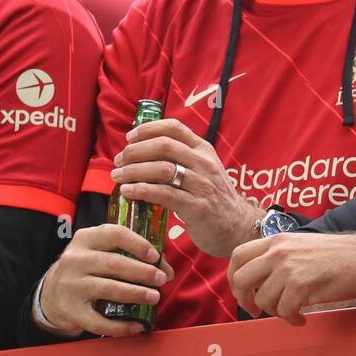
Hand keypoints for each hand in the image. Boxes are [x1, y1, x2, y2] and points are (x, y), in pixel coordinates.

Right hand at [36, 223, 173, 336]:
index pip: (114, 234)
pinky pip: (99, 321)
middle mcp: (75, 259)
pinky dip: (121, 326)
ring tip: (154, 297)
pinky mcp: (70, 310)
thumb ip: (131, 253)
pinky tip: (137, 325)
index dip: (138, 244)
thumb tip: (165, 268)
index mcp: (85, 239)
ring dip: (135, 294)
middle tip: (161, 279)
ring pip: (108, 289)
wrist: (52, 293)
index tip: (155, 256)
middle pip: (114, 263)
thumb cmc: (87, 268)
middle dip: (142, 272)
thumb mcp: (101, 252)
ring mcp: (71, 285)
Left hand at [112, 118, 256, 257]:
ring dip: (134, 170)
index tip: (130, 137)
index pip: (174, 128)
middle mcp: (204, 163)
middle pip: (164, 146)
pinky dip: (142, 190)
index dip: (148, 129)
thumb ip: (181, 159)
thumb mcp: (203, 170)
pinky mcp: (197, 207)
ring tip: (118, 176)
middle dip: (136, 151)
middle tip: (119, 160)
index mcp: (204, 150)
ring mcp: (202, 184)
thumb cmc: (214, 198)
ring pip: (162, 169)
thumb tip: (144, 153)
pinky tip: (128, 191)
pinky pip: (164, 194)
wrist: (237, 226)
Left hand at [228, 232, 355, 325]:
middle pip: (241, 279)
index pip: (238, 255)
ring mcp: (289, 268)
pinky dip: (291, 320)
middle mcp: (278, 252)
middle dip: (244, 300)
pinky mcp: (301, 286)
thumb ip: (280, 254)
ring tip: (290, 312)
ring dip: (274, 312)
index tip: (241, 290)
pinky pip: (283, 312)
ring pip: (263, 300)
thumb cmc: (339, 254)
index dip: (233, 277)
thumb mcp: (302, 243)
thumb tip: (262, 276)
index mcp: (277, 240)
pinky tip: (301, 318)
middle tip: (255, 310)